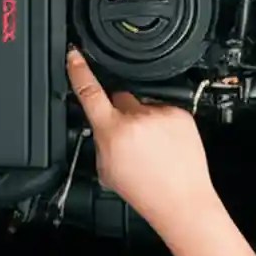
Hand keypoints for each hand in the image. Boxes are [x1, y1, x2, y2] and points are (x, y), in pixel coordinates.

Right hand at [65, 50, 219, 234]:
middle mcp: (137, 118)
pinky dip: (163, 123)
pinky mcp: (180, 114)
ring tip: (153, 146)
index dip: (79, 71)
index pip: (89, 93)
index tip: (74, 54)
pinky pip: (164, 109)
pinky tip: (166, 144)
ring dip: (144, 119)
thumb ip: (101, 141)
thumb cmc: (145, 191)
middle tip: (129, 137)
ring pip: (144, 105)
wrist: (181, 201)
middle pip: (120, 98)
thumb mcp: (107, 169)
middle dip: (120, 111)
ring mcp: (160, 114)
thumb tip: (102, 126)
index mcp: (113, 131)